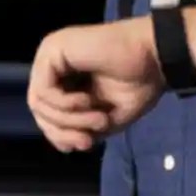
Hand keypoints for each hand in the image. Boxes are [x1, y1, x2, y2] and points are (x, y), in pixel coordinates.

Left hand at [26, 17, 165, 151]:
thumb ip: (81, 131)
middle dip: (63, 132)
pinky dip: (65, 104)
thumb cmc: (138, 83)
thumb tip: (63, 146)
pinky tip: (87, 101)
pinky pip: (43, 89)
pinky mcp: (52, 49)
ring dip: (69, 120)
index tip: (88, 144)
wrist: (155, 56)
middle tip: (89, 140)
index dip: (62, 136)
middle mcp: (53, 66)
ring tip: (99, 119)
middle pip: (39, 111)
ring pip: (39, 103)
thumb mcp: (106, 119)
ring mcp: (50, 55)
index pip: (47, 115)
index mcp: (65, 79)